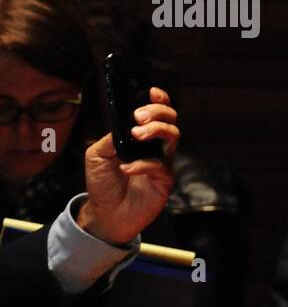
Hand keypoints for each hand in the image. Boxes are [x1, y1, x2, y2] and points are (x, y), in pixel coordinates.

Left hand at [77, 87, 178, 244]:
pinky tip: (127, 168)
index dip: (159, 101)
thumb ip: (111, 138)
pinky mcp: (165, 180)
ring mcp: (162, 162)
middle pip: (170, 120)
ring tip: (137, 135)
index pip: (156, 114)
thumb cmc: (103, 184)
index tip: (152, 92)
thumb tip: (124, 127)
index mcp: (140, 138)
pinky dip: (144, 164)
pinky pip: (161, 165)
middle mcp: (155, 147)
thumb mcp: (96, 155)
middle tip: (139, 117)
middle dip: (157, 112)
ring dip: (156, 130)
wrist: (106, 214)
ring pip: (173, 137)